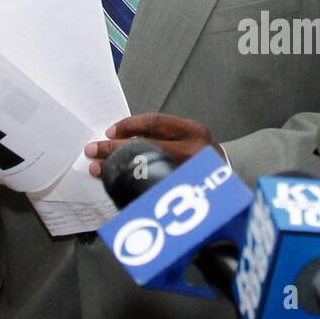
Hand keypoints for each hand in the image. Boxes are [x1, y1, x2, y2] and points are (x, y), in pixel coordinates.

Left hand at [83, 114, 219, 177]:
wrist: (226, 186)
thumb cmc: (202, 160)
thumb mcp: (190, 139)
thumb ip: (164, 136)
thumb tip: (120, 138)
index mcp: (194, 132)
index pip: (154, 122)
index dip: (127, 126)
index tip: (109, 132)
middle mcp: (192, 153)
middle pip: (144, 147)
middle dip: (114, 149)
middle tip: (93, 150)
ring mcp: (187, 176)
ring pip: (142, 170)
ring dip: (115, 169)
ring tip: (96, 169)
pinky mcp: (180, 196)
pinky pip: (147, 190)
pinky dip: (127, 187)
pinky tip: (114, 185)